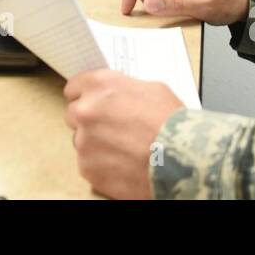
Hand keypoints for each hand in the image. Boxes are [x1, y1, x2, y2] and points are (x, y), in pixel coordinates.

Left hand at [64, 70, 183, 199]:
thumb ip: (124, 89)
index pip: (74, 88)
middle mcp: (85, 111)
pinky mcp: (88, 168)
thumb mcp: (152, 89)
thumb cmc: (172, 123)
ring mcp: (84, 142)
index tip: (93, 103)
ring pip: (81, 141)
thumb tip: (118, 95)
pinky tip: (123, 164)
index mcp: (98, 86)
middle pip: (74, 114)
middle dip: (90, 120)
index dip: (86, 96)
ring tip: (123, 149)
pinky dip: (101, 165)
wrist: (180, 159)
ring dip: (96, 143)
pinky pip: (88, 163)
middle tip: (113, 128)